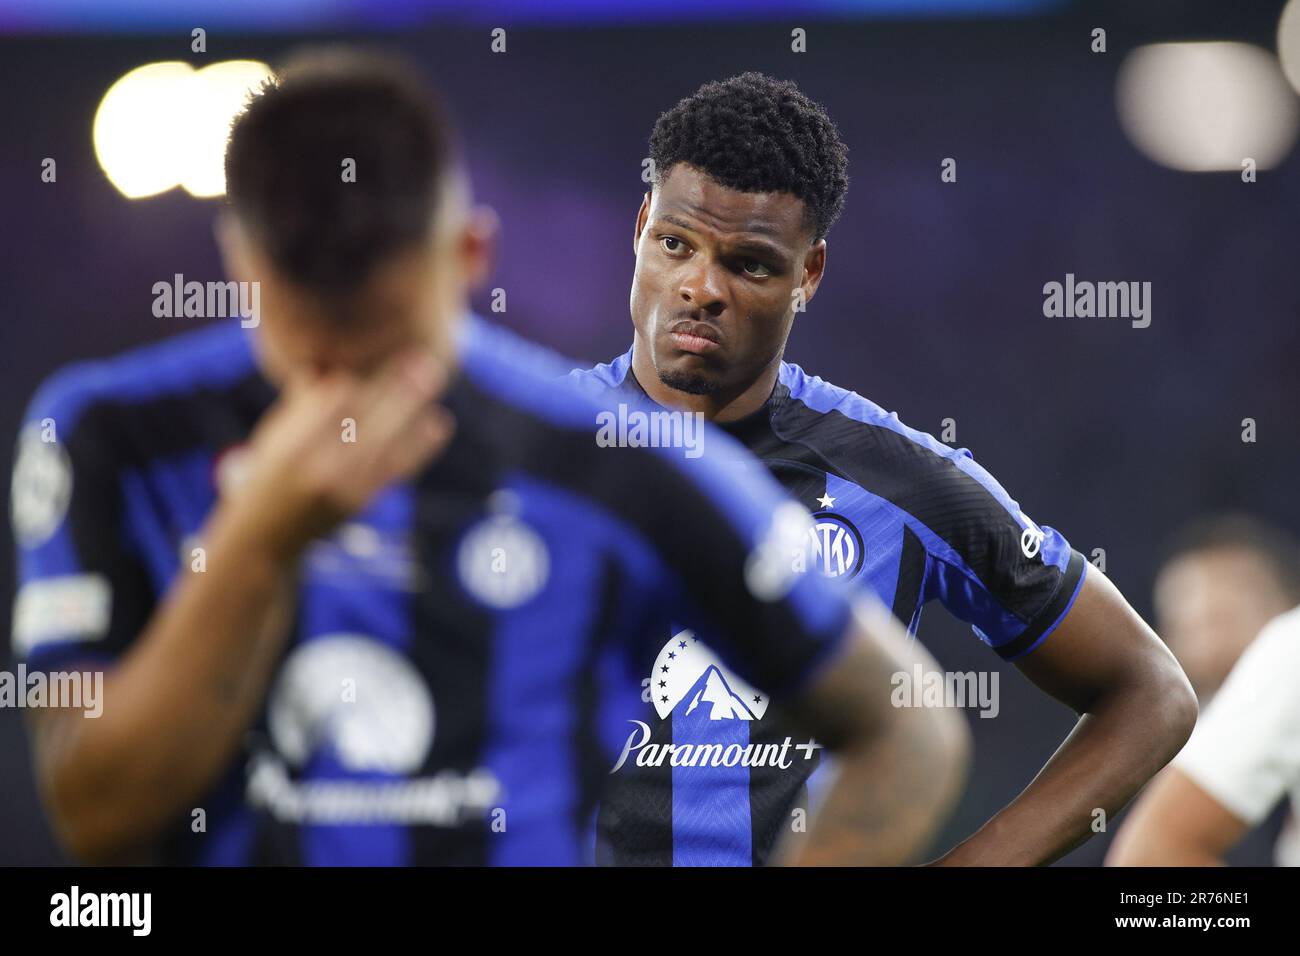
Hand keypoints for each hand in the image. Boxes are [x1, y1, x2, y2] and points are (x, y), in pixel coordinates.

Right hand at [221, 348, 454, 559]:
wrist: (265, 538)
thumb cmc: (268, 475)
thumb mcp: (275, 437)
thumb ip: (302, 402)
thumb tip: (327, 359)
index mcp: (289, 447)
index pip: (327, 408)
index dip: (353, 382)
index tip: (374, 349)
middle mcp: (315, 469)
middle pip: (361, 421)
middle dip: (393, 389)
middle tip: (421, 359)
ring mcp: (341, 488)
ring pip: (384, 442)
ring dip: (412, 409)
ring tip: (433, 378)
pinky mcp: (360, 502)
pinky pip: (395, 468)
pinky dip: (419, 445)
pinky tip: (437, 423)